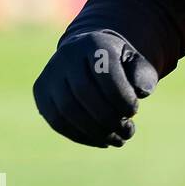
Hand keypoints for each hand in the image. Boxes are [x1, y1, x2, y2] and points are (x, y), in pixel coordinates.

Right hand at [32, 30, 157, 147]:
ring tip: (118, 140)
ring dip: (95, 131)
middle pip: (83, 93)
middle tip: (128, 131)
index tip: (134, 111)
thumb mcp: (136, 63)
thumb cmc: (119, 63)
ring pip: (67, 110)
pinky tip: (101, 141)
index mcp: (93, 44)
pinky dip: (81, 136)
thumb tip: (141, 91)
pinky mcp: (41, 92)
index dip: (120, 97)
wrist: (88, 53)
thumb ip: (143, 75)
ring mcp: (50, 74)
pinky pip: (57, 121)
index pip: (104, 73)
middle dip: (108, 118)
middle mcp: (66, 56)